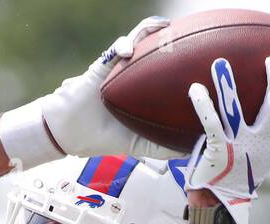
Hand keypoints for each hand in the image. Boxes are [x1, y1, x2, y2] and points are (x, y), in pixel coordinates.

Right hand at [0, 16, 187, 166]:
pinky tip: (129, 49)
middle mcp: (132, 76)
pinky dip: (123, 45)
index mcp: (143, 92)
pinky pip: (114, 49)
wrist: (68, 133)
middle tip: (190, 36)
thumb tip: (191, 151)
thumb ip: (161, 148)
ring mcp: (117, 68)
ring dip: (149, 31)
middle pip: (154, 51)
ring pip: (136, 41)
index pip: (165, 71)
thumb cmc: (99, 136)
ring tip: (164, 26)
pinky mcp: (101, 65)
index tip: (201, 61)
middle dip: (170, 40)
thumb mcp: (138, 145)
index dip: (181, 62)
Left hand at [184, 55, 269, 223]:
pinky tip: (195, 89)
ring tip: (222, 63)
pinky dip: (203, 105)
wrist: (220, 206)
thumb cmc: (241, 179)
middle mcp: (260, 144)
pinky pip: (210, 123)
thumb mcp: (268, 160)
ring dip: (228, 86)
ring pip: (237, 111)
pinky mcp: (219, 151)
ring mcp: (239, 147)